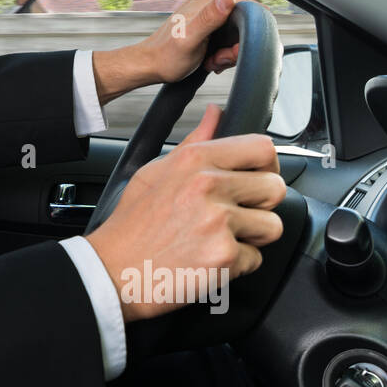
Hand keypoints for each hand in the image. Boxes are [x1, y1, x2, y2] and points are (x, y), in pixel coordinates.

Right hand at [84, 102, 284, 321]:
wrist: (112, 272)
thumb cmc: (131, 225)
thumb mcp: (154, 172)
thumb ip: (193, 143)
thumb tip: (216, 115)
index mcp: (193, 160)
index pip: (261, 147)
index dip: (267, 164)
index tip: (257, 177)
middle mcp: (208, 186)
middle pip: (274, 187)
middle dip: (260, 205)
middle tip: (234, 215)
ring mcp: (219, 221)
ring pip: (271, 226)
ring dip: (252, 237)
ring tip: (218, 239)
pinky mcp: (225, 256)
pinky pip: (255, 259)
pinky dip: (236, 266)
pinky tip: (209, 260)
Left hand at [140, 0, 241, 84]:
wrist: (152, 65)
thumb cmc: (166, 55)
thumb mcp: (190, 38)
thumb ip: (209, 17)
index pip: (250, 10)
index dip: (246, 33)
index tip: (230, 50)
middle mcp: (215, 0)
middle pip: (246, 24)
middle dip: (235, 46)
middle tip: (218, 57)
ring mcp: (213, 13)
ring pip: (239, 34)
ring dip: (228, 53)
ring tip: (211, 59)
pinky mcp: (212, 26)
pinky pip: (230, 40)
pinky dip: (223, 53)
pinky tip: (210, 59)